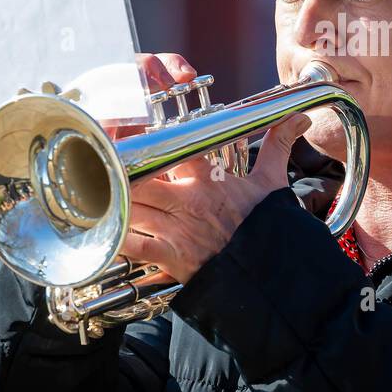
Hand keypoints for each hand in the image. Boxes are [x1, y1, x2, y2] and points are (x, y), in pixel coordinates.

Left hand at [105, 53, 310, 284]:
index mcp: (207, 178)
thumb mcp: (273, 181)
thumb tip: (298, 116)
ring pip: (130, 206)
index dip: (146, 138)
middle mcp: (186, 199)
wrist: (274, 274)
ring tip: (93, 192)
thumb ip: (278, 144)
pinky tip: (99, 230)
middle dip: (118, 170)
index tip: (127, 131)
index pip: (172, 147)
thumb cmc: (270, 227)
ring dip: (110, 200)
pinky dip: (113, 237)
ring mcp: (176, 228)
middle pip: (139, 175)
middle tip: (99, 162)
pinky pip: (133, 245)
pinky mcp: (170, 257)